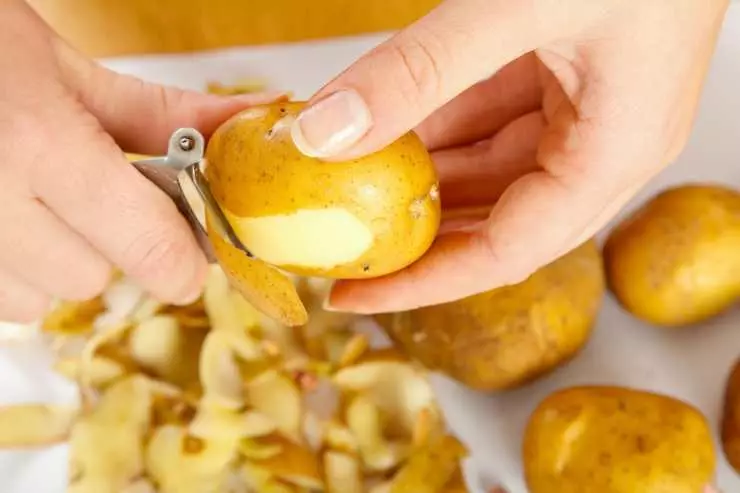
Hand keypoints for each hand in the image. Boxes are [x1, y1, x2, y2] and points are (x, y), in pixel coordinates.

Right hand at [0, 0, 283, 321]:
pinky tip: (2, 217)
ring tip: (31, 200)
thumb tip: (241, 128)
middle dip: (109, 246)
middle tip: (93, 198)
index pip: (149, 246)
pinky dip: (7, 271)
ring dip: (49, 264)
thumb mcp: (63, 64)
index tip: (190, 251)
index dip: (182, 257)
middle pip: (91, 280)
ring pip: (33, 301)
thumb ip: (161, 111)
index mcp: (39, 141)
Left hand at [291, 0, 729, 312]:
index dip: (424, 283)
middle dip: (414, 235)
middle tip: (339, 247)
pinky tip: (384, 124)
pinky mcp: (560, 72)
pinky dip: (433, 123)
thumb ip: (420, 70)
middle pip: (492, 219)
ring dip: (417, 176)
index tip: (355, 296)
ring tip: (348, 190)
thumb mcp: (518, 5)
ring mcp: (582, 108)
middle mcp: (601, 144)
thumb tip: (326, 132)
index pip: (506, 252)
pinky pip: (486, 116)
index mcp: (615, 154)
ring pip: (485, 168)